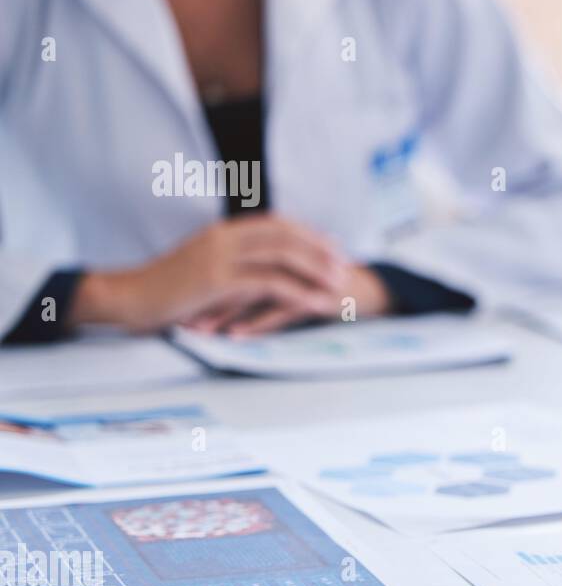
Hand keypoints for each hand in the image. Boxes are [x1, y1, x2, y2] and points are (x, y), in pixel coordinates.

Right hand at [70, 216, 350, 333]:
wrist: (127, 298)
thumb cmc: (162, 290)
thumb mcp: (199, 267)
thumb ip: (228, 262)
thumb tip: (255, 269)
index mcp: (222, 232)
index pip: (275, 223)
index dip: (306, 234)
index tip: (330, 246)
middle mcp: (224, 238)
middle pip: (285, 236)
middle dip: (319, 249)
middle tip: (345, 264)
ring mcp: (221, 257)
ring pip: (282, 257)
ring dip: (315, 271)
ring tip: (339, 286)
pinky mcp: (218, 281)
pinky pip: (270, 284)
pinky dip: (299, 293)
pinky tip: (316, 304)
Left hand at [187, 263, 391, 336]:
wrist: (362, 288)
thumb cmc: (319, 285)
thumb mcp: (283, 277)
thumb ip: (253, 275)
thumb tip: (215, 290)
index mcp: (271, 249)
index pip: (227, 262)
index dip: (200, 282)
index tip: (175, 302)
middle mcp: (282, 259)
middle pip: (234, 276)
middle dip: (205, 299)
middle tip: (179, 318)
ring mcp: (299, 276)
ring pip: (253, 292)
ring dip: (224, 313)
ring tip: (201, 330)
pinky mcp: (314, 294)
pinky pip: (280, 310)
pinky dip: (256, 323)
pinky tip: (236, 336)